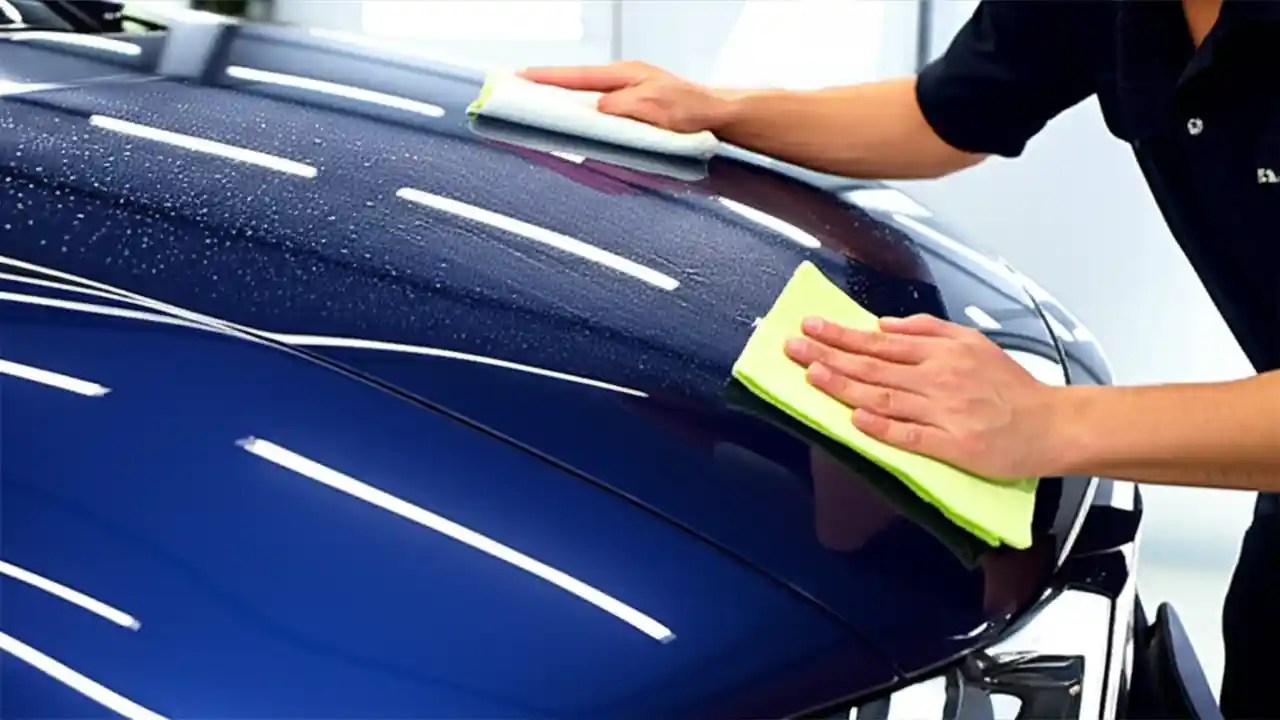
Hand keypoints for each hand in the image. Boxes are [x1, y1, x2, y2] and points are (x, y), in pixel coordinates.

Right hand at [518, 61, 735, 133]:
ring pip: (588, 93)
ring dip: (565, 96)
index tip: (521, 77)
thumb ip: (620, 108)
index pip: (577, 76)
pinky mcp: (636, 106)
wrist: (717, 116)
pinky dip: (584, 107)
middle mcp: (625, 80)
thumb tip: (595, 109)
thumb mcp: (651, 108)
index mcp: (625, 75)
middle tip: (520, 85)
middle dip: (549, 84)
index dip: (548, 78)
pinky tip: (577, 114)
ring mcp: (630, 92)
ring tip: (540, 101)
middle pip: (578, 81)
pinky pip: (602, 106)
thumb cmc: (689, 111)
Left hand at [784, 314, 1070, 479]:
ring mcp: (944, 412)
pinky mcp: (953, 445)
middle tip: (793, 347)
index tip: (811, 327)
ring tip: (813, 375)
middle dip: (829, 354)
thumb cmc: (1010, 386)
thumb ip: (928, 330)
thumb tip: (884, 325)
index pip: (879, 343)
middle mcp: (938, 379)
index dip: (841, 335)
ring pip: (885, 397)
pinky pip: (910, 435)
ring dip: (845, 386)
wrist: (1050, 424)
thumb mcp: (973, 342)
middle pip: (874, 366)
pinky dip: (882, 427)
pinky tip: (855, 420)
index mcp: (941, 353)